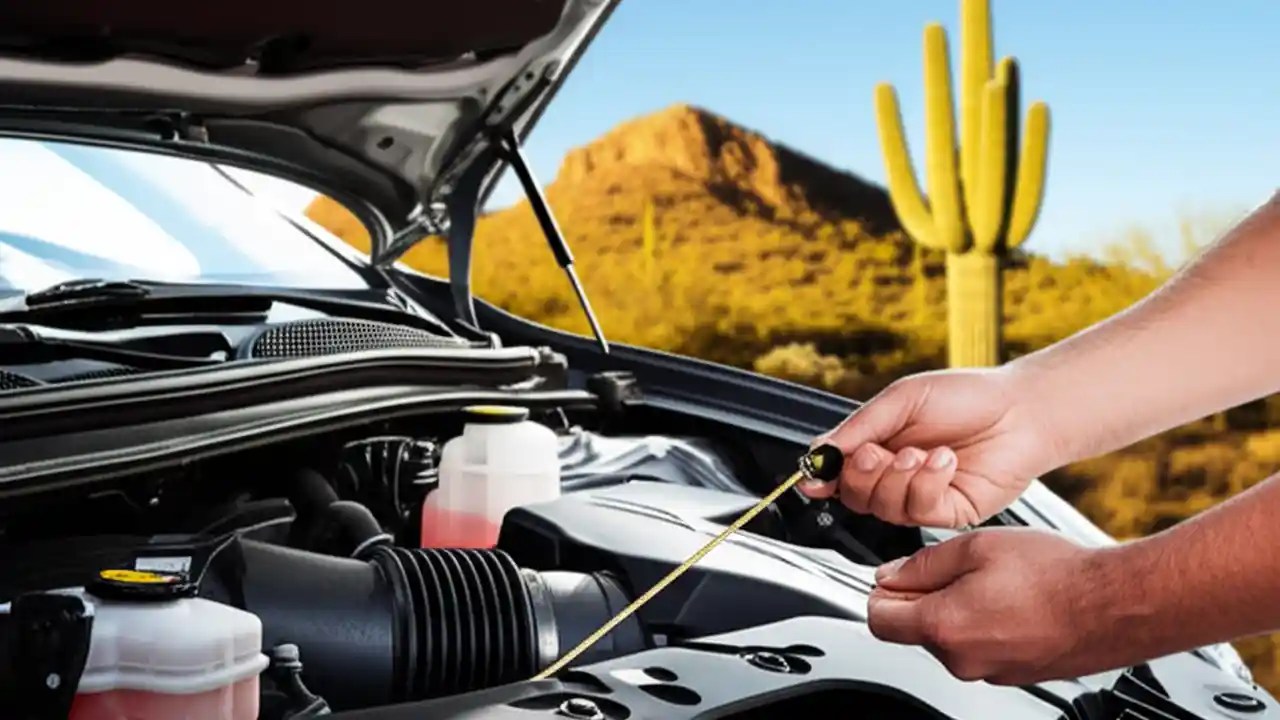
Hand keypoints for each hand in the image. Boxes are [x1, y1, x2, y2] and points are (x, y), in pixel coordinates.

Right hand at [799, 367, 1061, 526]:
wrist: (1022, 410)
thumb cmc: (966, 397)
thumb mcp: (902, 399)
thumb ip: (859, 426)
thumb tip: (817, 451)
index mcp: (878, 446)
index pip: (836, 471)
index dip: (822, 476)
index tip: (816, 475)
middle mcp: (895, 476)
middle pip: (853, 495)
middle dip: (862, 475)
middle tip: (879, 452)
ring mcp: (919, 497)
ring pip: (882, 507)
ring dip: (899, 478)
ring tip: (924, 452)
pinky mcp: (947, 512)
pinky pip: (919, 511)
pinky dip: (927, 483)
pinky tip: (945, 460)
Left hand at [868, 528, 1103, 684]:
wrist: (1115, 605)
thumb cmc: (1055, 576)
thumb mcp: (976, 546)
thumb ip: (922, 564)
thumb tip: (892, 574)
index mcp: (943, 627)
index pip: (878, 620)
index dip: (881, 592)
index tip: (892, 576)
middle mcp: (961, 660)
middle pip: (914, 630)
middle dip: (922, 598)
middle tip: (955, 568)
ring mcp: (989, 673)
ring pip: (949, 639)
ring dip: (956, 609)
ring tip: (992, 581)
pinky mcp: (1014, 675)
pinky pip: (980, 648)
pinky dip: (984, 624)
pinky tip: (1011, 599)